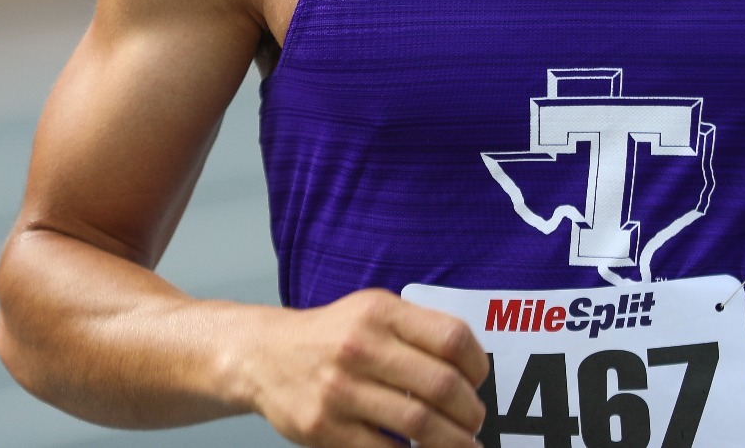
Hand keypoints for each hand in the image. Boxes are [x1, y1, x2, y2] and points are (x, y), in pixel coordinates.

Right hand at [241, 289, 489, 446]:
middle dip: (471, 412)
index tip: (480, 383)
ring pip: (419, 424)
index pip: (451, 338)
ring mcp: (341, 390)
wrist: (264, 355)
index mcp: (380, 312)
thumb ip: (417, 329)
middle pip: (441, 386)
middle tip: (475, 422)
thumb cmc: (330, 335)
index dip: (478, 366)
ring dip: (453, 443)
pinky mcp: (325, 427)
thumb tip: (472, 367)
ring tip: (463, 446)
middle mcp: (361, 347)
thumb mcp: (372, 311)